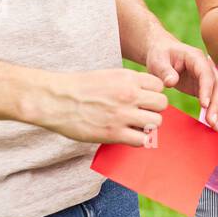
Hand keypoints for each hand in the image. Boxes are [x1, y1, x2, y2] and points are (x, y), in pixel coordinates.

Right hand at [36, 67, 169, 146]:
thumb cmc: (79, 87)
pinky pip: (142, 140)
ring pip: (156, 122)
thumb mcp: (108, 76)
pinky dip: (139, 140)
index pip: (160, 86)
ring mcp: (123, 114)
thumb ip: (128, 83)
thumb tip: (144, 93)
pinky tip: (128, 136)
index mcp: (128, 78)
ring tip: (135, 126)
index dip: (153, 93)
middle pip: (162, 104)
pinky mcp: (114, 133)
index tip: (143, 99)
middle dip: (154, 110)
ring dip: (148, 126)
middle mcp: (129, 95)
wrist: (56, 100)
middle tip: (141, 114)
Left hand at [143, 31, 217, 129]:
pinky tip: (217, 125)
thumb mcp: (158, 60)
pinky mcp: (205, 88)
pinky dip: (217, 112)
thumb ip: (164, 70)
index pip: (206, 74)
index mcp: (197, 58)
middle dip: (217, 104)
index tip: (204, 105)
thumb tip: (172, 82)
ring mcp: (208, 78)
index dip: (207, 89)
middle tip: (213, 122)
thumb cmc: (160, 55)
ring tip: (216, 127)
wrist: (163, 52)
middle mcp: (207, 67)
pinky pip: (215, 100)